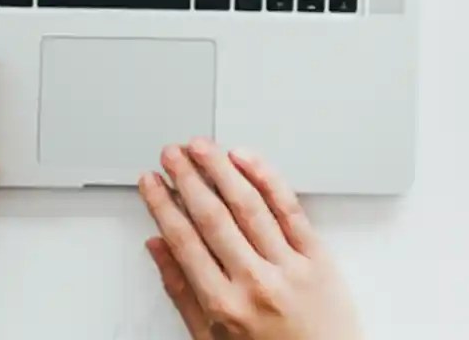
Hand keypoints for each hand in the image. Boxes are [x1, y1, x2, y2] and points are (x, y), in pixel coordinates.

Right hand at [139, 140, 360, 339]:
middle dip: (187, 178)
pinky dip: (267, 178)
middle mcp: (255, 283)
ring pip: (249, 205)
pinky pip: (289, 208)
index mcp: (224, 305)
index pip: (185, 240)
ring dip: (221, 169)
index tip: (151, 182)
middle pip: (213, 216)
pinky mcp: (317, 256)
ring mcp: (289, 266)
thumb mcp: (211, 338)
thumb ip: (182, 291)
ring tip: (202, 147)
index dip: (163, 205)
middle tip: (171, 154)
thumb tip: (158, 247)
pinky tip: (247, 159)